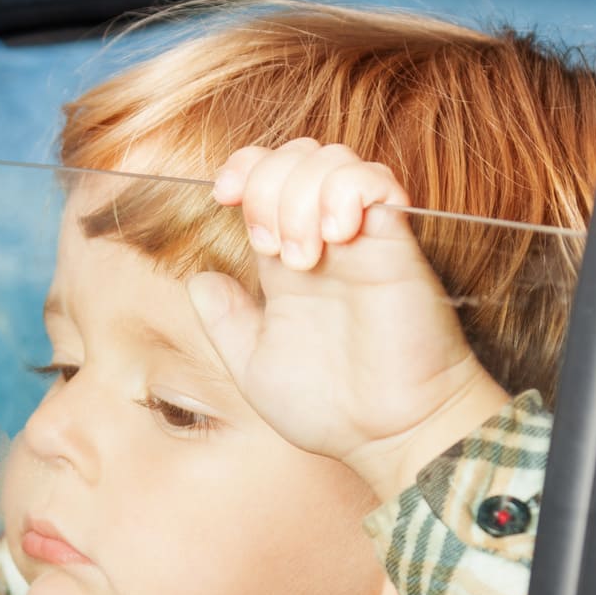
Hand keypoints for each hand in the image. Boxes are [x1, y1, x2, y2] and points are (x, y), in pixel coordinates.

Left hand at [189, 140, 508, 497]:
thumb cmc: (330, 410)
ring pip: (332, 160)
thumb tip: (198, 280)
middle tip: (271, 247)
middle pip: (294, 159)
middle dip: (268, 185)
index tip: (222, 196)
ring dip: (302, 194)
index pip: (263, 181)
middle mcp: (323, 243)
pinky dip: (348, 190)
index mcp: (286, 263)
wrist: (391, 435)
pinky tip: (336, 234)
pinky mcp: (397, 245)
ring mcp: (361, 240)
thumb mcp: (255, 368)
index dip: (241, 170)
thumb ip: (225, 322)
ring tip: (305, 255)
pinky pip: (377, 182)